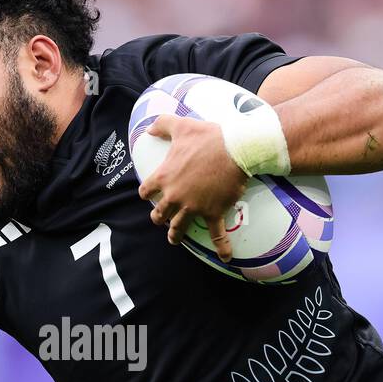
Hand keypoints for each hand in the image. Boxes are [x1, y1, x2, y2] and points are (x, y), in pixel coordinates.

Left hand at [137, 114, 247, 262]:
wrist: (235, 149)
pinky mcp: (213, 213)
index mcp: (165, 177)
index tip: (148, 195)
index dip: (146, 193)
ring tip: (174, 239)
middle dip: (158, 217)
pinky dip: (221, 247)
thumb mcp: (182, 126)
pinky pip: (216, 235)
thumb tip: (149, 128)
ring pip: (178, 228)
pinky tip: (225, 256)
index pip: (146, 191)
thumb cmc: (208, 137)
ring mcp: (193, 207)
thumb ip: (162, 125)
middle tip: (160, 218)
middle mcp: (175, 196)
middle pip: (159, 214)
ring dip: (175, 235)